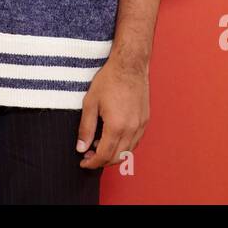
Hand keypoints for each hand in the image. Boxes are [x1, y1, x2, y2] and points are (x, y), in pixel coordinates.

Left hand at [76, 53, 149, 168]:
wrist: (130, 65)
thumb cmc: (109, 80)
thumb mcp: (90, 103)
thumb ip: (85, 128)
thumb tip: (81, 148)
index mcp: (116, 126)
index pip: (104, 155)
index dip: (92, 163)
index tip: (83, 162)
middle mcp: (132, 129)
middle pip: (117, 157)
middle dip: (101, 161)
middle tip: (88, 155)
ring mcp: (140, 125)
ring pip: (128, 152)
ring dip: (113, 154)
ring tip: (99, 145)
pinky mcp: (145, 120)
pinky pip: (135, 141)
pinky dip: (124, 146)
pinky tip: (113, 138)